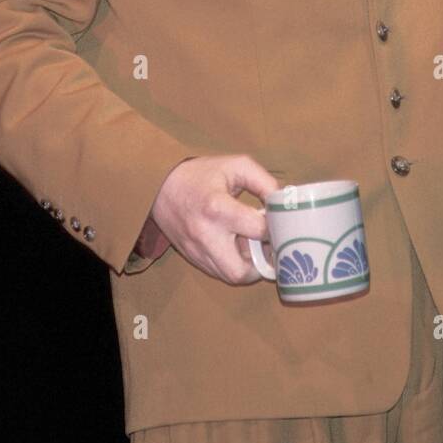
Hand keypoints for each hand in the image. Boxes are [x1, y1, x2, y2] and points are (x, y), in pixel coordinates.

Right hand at [147, 154, 280, 283]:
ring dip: (248, 267)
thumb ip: (264, 181)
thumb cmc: (201, 174)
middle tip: (267, 246)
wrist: (159, 185)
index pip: (258, 231)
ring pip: (231, 277)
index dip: (274, 228)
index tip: (276, 222)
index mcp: (218, 208)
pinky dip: (233, 265)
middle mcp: (206, 235)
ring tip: (252, 246)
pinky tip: (236, 248)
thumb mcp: (236, 165)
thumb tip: (283, 201)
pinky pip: (219, 273)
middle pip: (242, 270)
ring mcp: (197, 250)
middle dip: (262, 263)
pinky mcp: (192, 258)